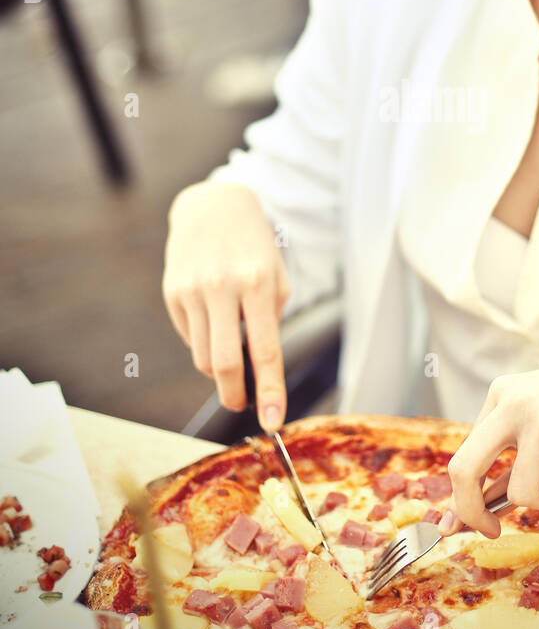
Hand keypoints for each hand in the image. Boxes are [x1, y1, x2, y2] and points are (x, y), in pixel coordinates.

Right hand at [162, 182, 290, 430]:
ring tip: (232, 354)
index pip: (265, 351)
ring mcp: (192, 290)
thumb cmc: (255, 247)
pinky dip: (204, 340)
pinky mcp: (172, 292)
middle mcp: (222, 287)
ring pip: (201, 357)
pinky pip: (189, 336)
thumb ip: (269, 322)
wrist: (214, 206)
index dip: (270, 392)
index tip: (273, 422)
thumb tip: (257, 371)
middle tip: (242, 405)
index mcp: (257, 284)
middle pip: (224, 364)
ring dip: (218, 370)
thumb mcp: (276, 277)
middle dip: (234, 396)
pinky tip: (213, 317)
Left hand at [439, 339, 538, 538]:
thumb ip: (512, 460)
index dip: (460, 499)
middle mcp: (512, 402)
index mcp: (500, 395)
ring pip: (522, 493)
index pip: (462, 455)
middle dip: (472, 512)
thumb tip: (477, 512)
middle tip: (491, 530)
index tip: (464, 525)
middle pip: (465, 470)